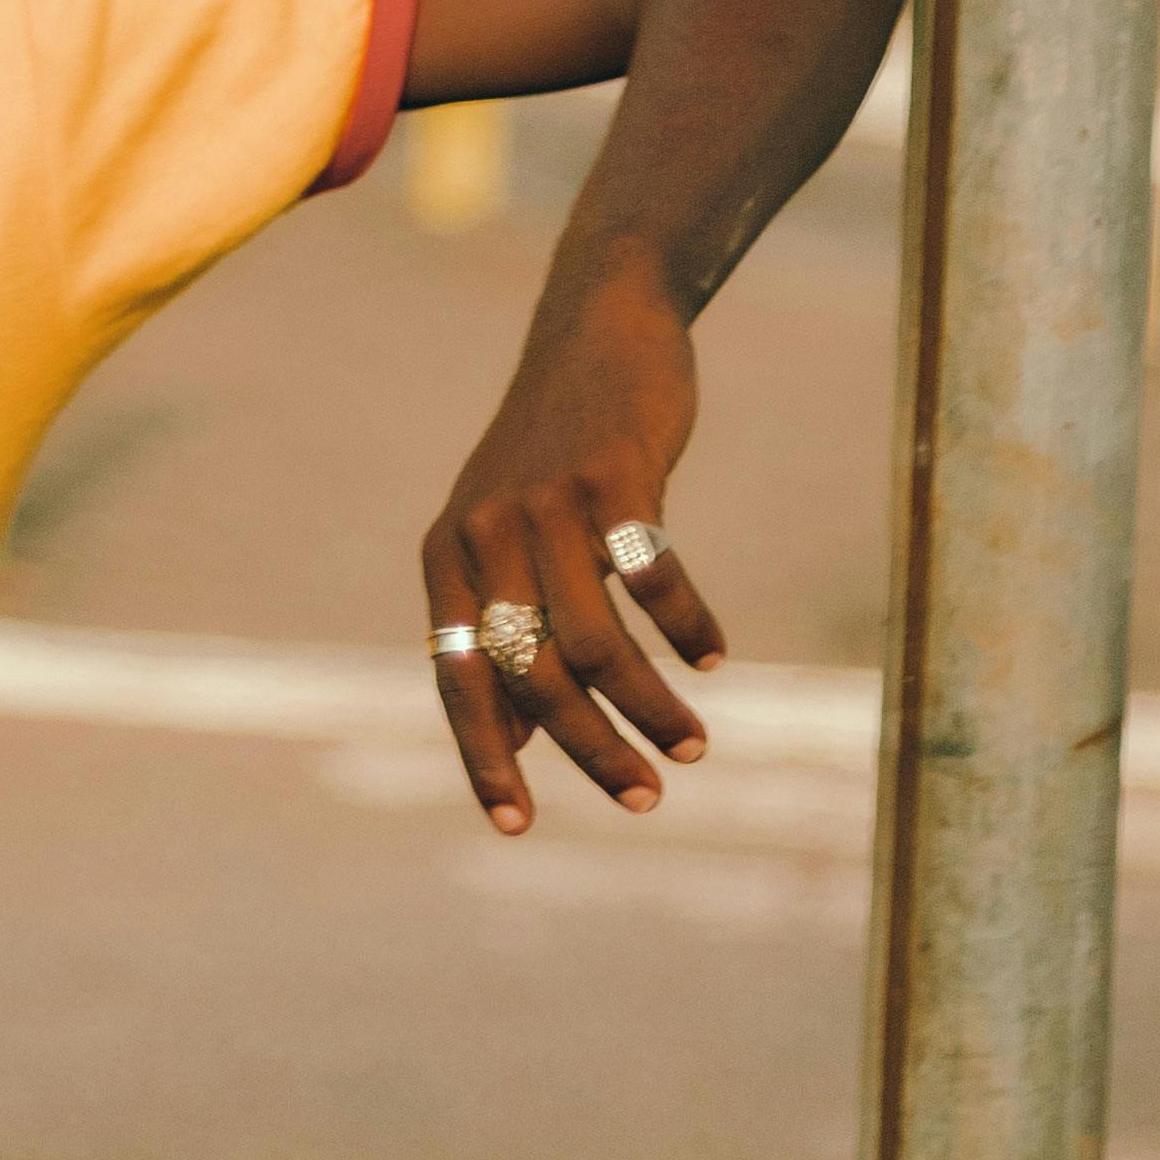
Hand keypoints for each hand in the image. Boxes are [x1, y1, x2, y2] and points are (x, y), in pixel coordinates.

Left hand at [419, 259, 723, 830]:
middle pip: (536, 677)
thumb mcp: (507, 535)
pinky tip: (713, 654)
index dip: (487, 757)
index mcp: (446, 560)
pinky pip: (654, 579)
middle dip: (593, 751)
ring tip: (695, 745)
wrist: (599, 331)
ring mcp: (544, 504)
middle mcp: (481, 535)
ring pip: (597, 644)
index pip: (459, 682)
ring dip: (651, 708)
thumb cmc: (554, 456)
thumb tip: (519, 742)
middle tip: (649, 799)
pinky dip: (688, 628)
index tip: (519, 828)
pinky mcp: (610, 478)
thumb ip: (505, 626)